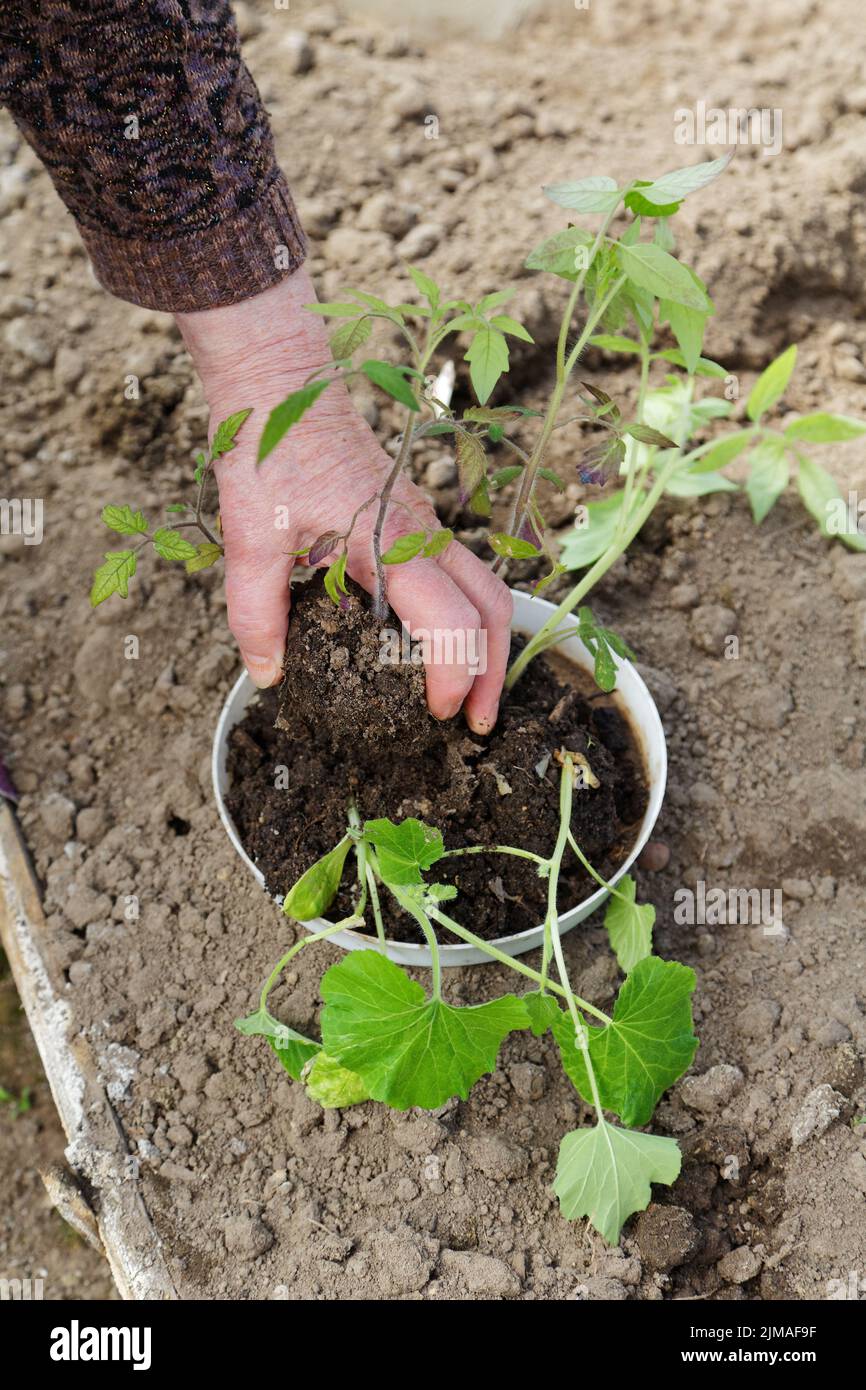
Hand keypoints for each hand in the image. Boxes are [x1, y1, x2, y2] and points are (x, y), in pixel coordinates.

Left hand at [176, 269, 512, 732]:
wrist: (280, 374)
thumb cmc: (269, 443)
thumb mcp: (249, 535)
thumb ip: (256, 613)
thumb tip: (267, 677)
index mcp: (392, 541)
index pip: (450, 623)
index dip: (453, 676)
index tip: (436, 714)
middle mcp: (422, 532)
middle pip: (491, 608)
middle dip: (494, 671)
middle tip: (477, 725)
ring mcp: (423, 520)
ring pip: (484, 587)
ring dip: (487, 643)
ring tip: (469, 693)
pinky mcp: (412, 513)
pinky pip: (459, 571)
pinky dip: (467, 615)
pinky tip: (436, 641)